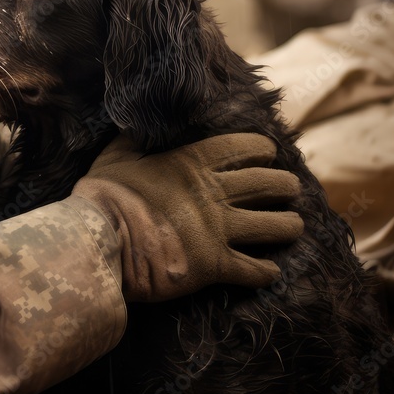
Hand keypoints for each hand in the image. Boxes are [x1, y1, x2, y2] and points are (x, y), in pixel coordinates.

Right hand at [72, 133, 303, 302]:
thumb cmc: (103, 196)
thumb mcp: (115, 156)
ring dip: (289, 225)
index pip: (242, 147)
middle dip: (285, 185)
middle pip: (269, 184)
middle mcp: (213, 195)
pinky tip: (271, 270)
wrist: (100, 238)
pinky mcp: (215, 265)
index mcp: (191, 164)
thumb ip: (132, 140)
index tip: (268, 152)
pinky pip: (255, 270)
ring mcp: (218, 230)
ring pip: (275, 226)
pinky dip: (266, 271)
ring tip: (293, 225)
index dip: (261, 148)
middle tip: (290, 188)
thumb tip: (135, 122)